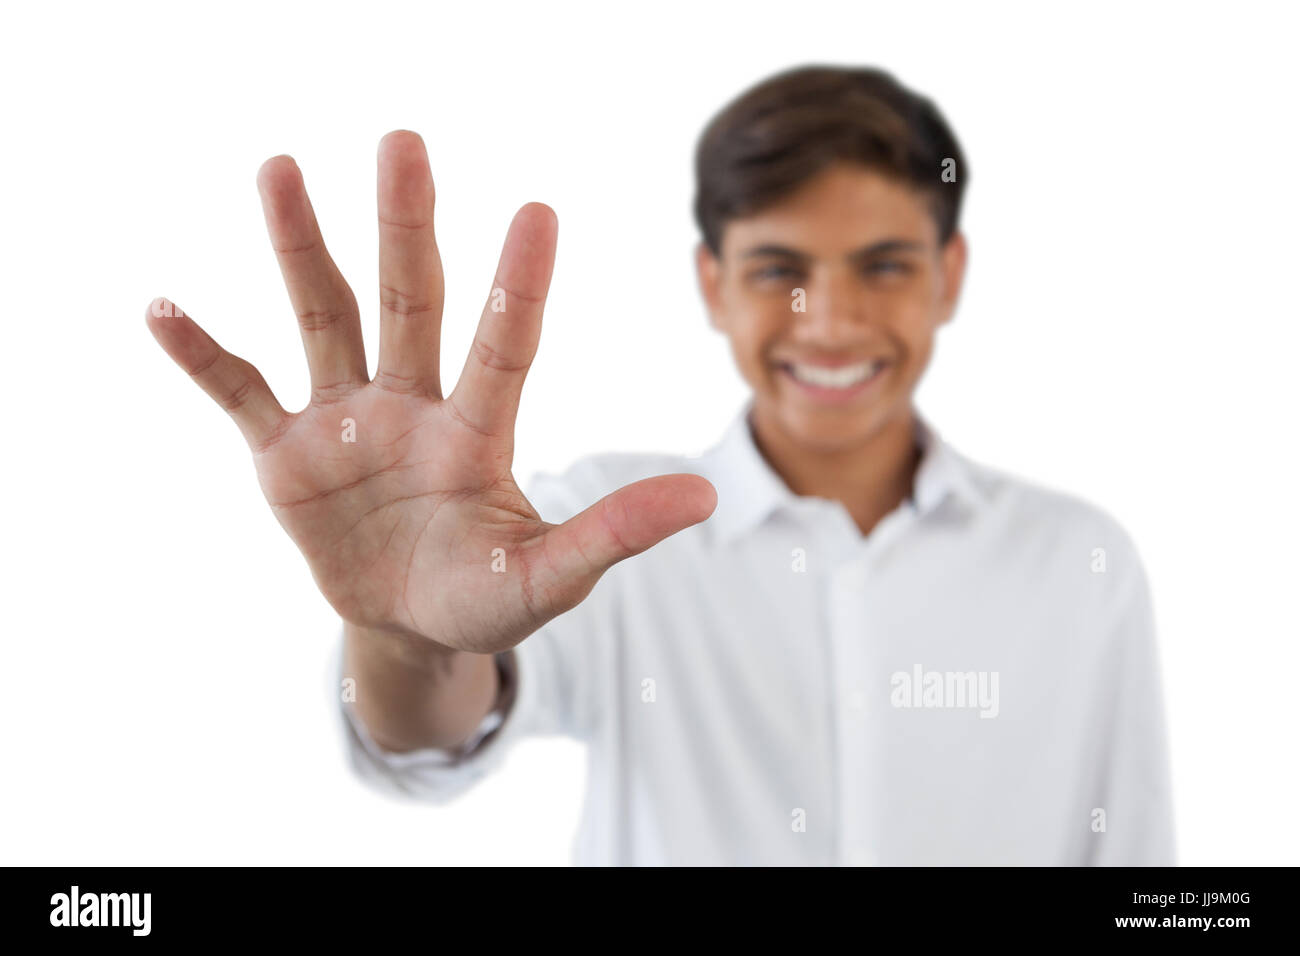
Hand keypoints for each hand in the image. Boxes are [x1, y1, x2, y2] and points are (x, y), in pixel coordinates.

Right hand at [146, 131, 715, 652]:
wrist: (410, 625)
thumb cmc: (485, 596)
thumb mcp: (547, 577)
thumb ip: (612, 535)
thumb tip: (706, 497)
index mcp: (478, 432)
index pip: (504, 345)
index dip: (519, 285)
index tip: (539, 211)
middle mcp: (413, 406)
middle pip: (409, 301)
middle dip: (404, 226)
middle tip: (403, 140)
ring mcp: (346, 423)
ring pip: (323, 318)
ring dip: (300, 249)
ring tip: (280, 168)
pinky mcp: (286, 455)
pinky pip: (240, 392)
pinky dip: (202, 355)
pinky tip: (161, 308)